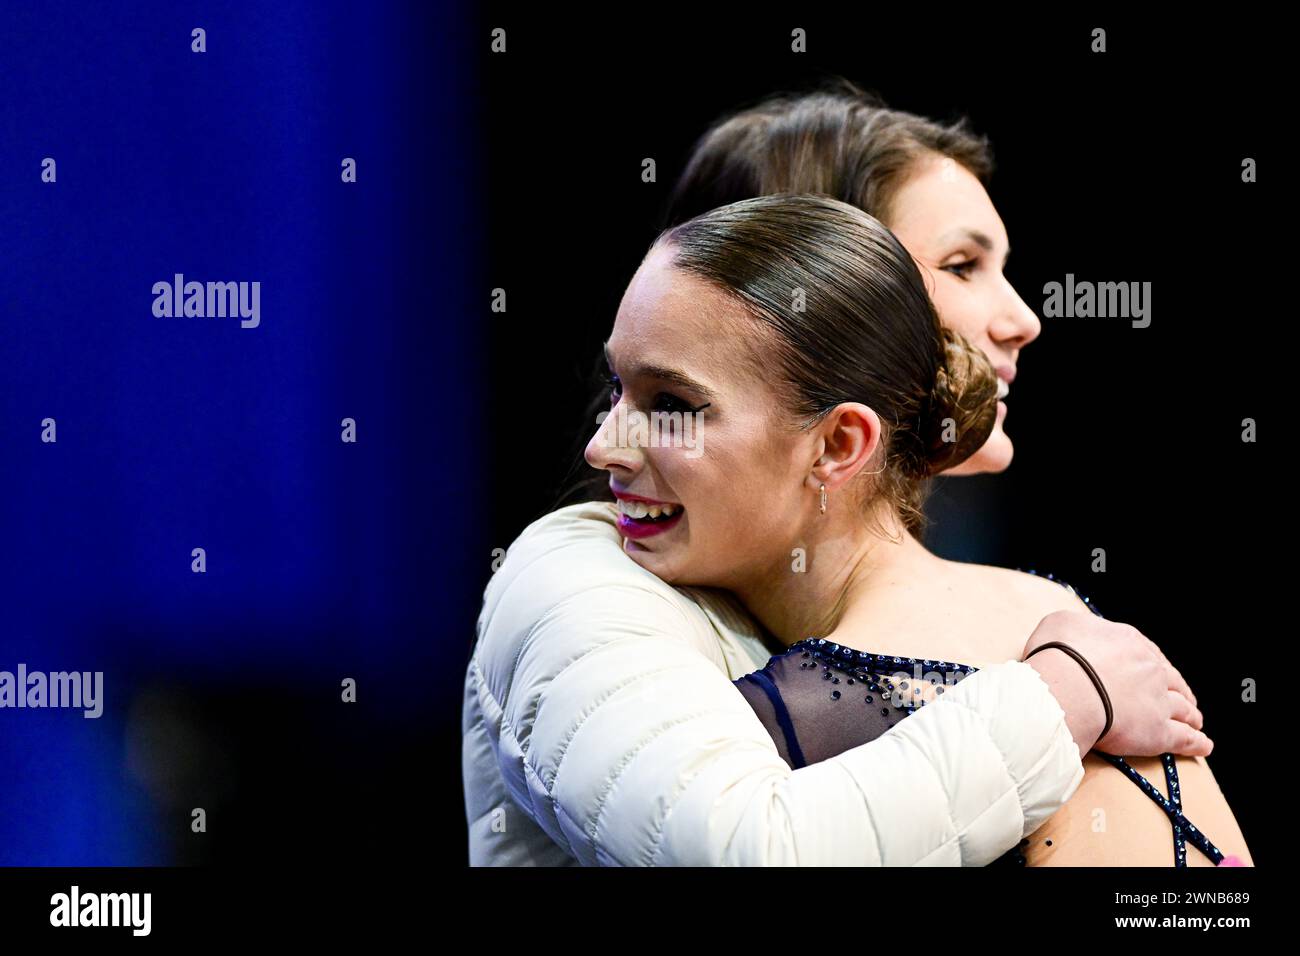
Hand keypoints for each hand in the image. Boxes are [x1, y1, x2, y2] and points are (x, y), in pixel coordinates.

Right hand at [1022, 610, 1209, 758]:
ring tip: (1197, 721)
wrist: (1065, 689)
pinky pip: (1184, 739)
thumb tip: (1077, 633)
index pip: (1148, 652)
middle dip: (1180, 690)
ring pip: (1184, 708)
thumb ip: (1077, 626)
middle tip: (1185, 699)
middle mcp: (1150, 669)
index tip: (1157, 671)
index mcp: (1129, 642)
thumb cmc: (1057, 656)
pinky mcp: (1158, 732)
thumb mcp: (1061, 623)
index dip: (1154, 664)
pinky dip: (1197, 743)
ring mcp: (1158, 701)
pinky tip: (1204, 746)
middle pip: (1173, 680)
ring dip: (1192, 715)